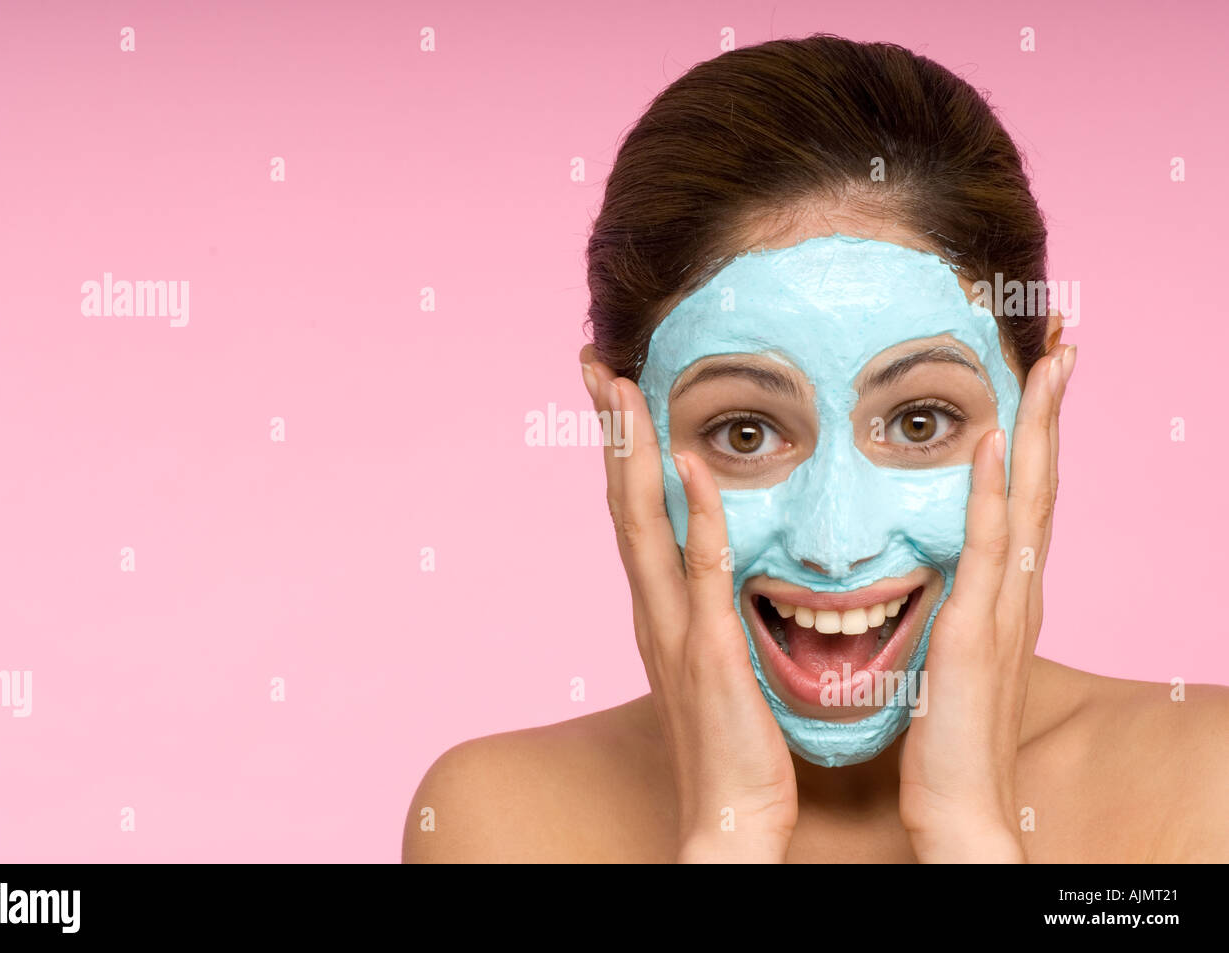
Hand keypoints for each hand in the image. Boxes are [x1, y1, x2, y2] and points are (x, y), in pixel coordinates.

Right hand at [581, 353, 797, 862]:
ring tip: (622, 388)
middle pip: (622, 502)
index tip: (614, 391)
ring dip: (632, 454)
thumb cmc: (734, 744)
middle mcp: (655, 609)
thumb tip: (723, 570)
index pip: (634, 512)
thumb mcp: (714, 664)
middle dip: (608, 430)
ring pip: (644, 525)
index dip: (621, 449)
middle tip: (595, 363)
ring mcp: (676, 628)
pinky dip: (695, 515)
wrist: (729, 820)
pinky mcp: (709, 652)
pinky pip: (702, 573)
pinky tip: (690, 464)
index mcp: (660, 609)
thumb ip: (711, 613)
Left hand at [898, 342, 1074, 861]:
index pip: (1026, 494)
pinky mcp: (977, 631)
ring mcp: (1004, 607)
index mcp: (1007, 591)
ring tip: (1047, 359)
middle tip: (1061, 337)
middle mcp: (1018, 589)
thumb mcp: (951, 647)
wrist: (957, 803)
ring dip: (1038, 426)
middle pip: (1043, 480)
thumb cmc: (947, 731)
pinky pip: (987, 549)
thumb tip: (935, 565)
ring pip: (1028, 498)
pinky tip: (989, 442)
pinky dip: (990, 493)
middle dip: (1053, 407)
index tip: (1038, 370)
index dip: (1037, 431)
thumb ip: (953, 602)